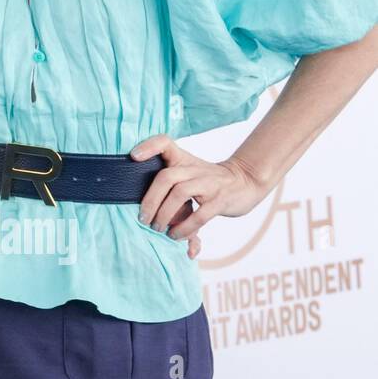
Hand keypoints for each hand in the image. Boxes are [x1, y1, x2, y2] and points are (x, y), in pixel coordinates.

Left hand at [131, 135, 268, 245]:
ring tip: (158, 228)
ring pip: (180, 194)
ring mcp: (209, 183)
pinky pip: (200, 215)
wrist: (245, 182)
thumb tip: (153, 220)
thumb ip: (172, 193)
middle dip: (150, 200)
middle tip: (143, 219)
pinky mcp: (221, 200)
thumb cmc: (208, 183)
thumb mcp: (189, 178)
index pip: (165, 143)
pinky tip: (175, 236)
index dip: (148, 146)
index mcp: (183, 160)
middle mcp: (194, 169)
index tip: (133, 156)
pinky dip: (185, 228)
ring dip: (164, 214)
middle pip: (166, 177)